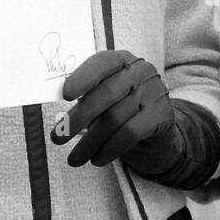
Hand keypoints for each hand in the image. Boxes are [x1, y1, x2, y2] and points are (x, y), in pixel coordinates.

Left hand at [55, 50, 176, 170]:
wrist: (157, 126)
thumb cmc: (121, 106)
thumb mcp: (105, 95)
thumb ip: (87, 98)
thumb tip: (61, 119)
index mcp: (122, 60)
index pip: (102, 62)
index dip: (83, 77)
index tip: (65, 95)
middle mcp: (140, 71)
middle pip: (106, 93)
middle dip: (78, 117)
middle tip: (57, 138)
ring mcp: (153, 92)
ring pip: (115, 118)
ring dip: (89, 142)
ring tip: (74, 159)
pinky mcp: (161, 115)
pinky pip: (130, 133)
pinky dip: (109, 149)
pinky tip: (97, 159)